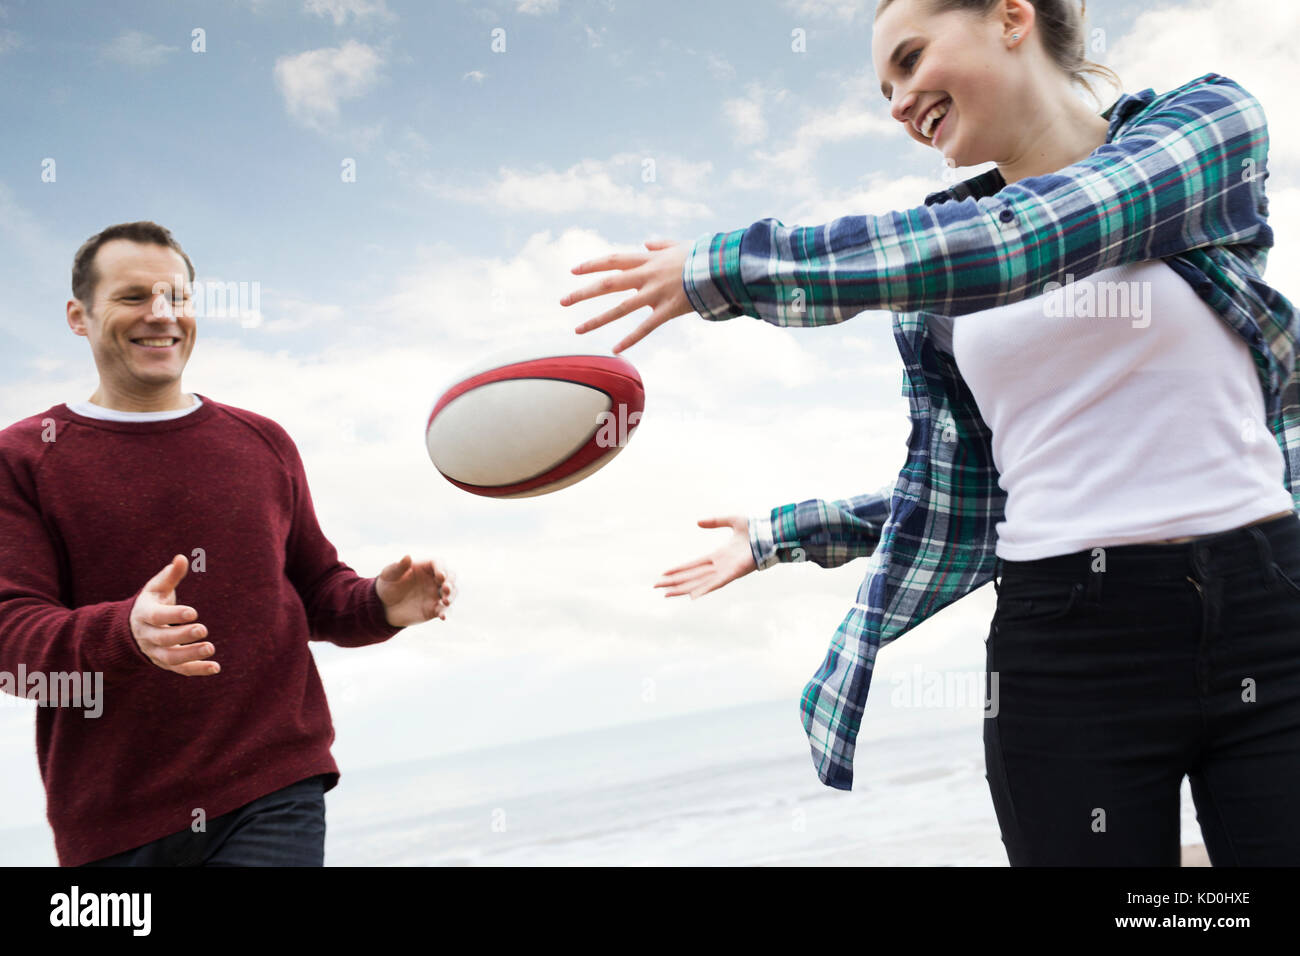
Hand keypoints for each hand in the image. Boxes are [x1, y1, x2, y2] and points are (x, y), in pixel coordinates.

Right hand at [130, 554, 217, 675]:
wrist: (132, 629)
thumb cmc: (151, 603)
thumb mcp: (156, 588)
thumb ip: (170, 575)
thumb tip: (182, 558)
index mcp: (144, 615)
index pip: (157, 616)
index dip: (174, 615)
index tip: (193, 612)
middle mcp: (147, 636)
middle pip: (163, 639)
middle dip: (183, 635)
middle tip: (203, 629)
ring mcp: (155, 652)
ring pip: (171, 658)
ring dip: (190, 655)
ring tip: (210, 648)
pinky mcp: (165, 663)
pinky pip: (181, 670)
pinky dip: (197, 670)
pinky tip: (216, 667)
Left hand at [376, 555, 456, 626]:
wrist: (384, 606)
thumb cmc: (387, 585)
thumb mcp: (389, 574)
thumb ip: (399, 566)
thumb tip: (407, 557)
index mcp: (425, 568)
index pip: (439, 564)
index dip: (442, 568)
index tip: (440, 576)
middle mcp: (434, 580)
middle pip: (451, 577)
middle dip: (451, 582)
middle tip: (445, 588)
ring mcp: (436, 595)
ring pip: (452, 593)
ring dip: (452, 596)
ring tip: (446, 601)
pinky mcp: (434, 609)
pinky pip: (445, 610)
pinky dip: (446, 613)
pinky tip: (442, 617)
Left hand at [560, 238, 692, 352]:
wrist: (723, 267)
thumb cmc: (703, 256)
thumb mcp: (680, 245)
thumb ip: (661, 245)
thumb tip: (646, 243)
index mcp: (649, 260)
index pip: (613, 260)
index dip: (592, 265)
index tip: (573, 271)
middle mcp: (647, 276)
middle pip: (608, 284)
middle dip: (583, 292)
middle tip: (562, 301)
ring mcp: (656, 294)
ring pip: (620, 309)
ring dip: (597, 320)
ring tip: (577, 330)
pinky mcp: (668, 311)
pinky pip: (645, 328)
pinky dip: (629, 339)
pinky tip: (614, 349)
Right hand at [654, 516, 755, 599]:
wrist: (772, 534)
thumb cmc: (757, 530)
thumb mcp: (731, 521)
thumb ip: (715, 521)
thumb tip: (697, 522)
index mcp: (718, 556)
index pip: (693, 565)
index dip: (679, 569)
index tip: (664, 574)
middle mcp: (719, 566)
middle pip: (692, 576)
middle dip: (674, 582)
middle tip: (656, 587)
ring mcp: (726, 571)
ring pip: (699, 583)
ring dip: (682, 588)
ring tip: (666, 594)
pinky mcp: (734, 573)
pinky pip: (716, 584)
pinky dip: (703, 590)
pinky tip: (691, 596)